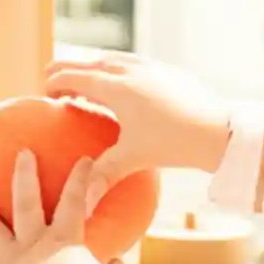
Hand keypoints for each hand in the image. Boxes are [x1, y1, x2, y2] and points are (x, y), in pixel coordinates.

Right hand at [45, 54, 231, 207]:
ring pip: (114, 58)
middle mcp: (131, 70)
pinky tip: (124, 79)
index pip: (76, 77)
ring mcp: (152, 66)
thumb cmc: (174, 143)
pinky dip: (119, 67)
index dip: (56, 82)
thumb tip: (80, 205)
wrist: (219, 129)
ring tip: (85, 74)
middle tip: (51, 74)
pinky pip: (135, 62)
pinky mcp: (169, 71)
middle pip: (91, 62)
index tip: (44, 91)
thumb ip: (102, 176)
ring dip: (94, 64)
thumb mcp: (133, 158)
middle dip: (69, 67)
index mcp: (117, 87)